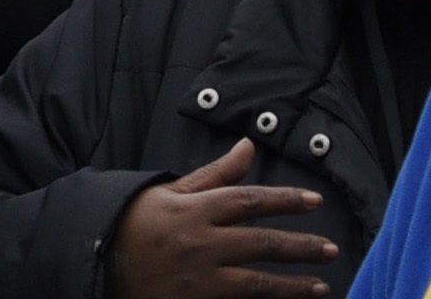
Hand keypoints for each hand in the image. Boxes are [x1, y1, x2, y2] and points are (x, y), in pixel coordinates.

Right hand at [105, 141, 338, 298]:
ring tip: (320, 286)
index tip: (314, 202)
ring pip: (259, 282)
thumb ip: (215, 173)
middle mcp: (200, 242)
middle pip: (261, 242)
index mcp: (194, 209)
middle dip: (301, 247)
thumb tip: (248, 146)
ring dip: (294, 285)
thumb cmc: (137, 221)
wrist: (99, 260)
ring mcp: (200, 277)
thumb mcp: (170, 191)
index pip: (249, 201)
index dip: (285, 200)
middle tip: (330, 249)